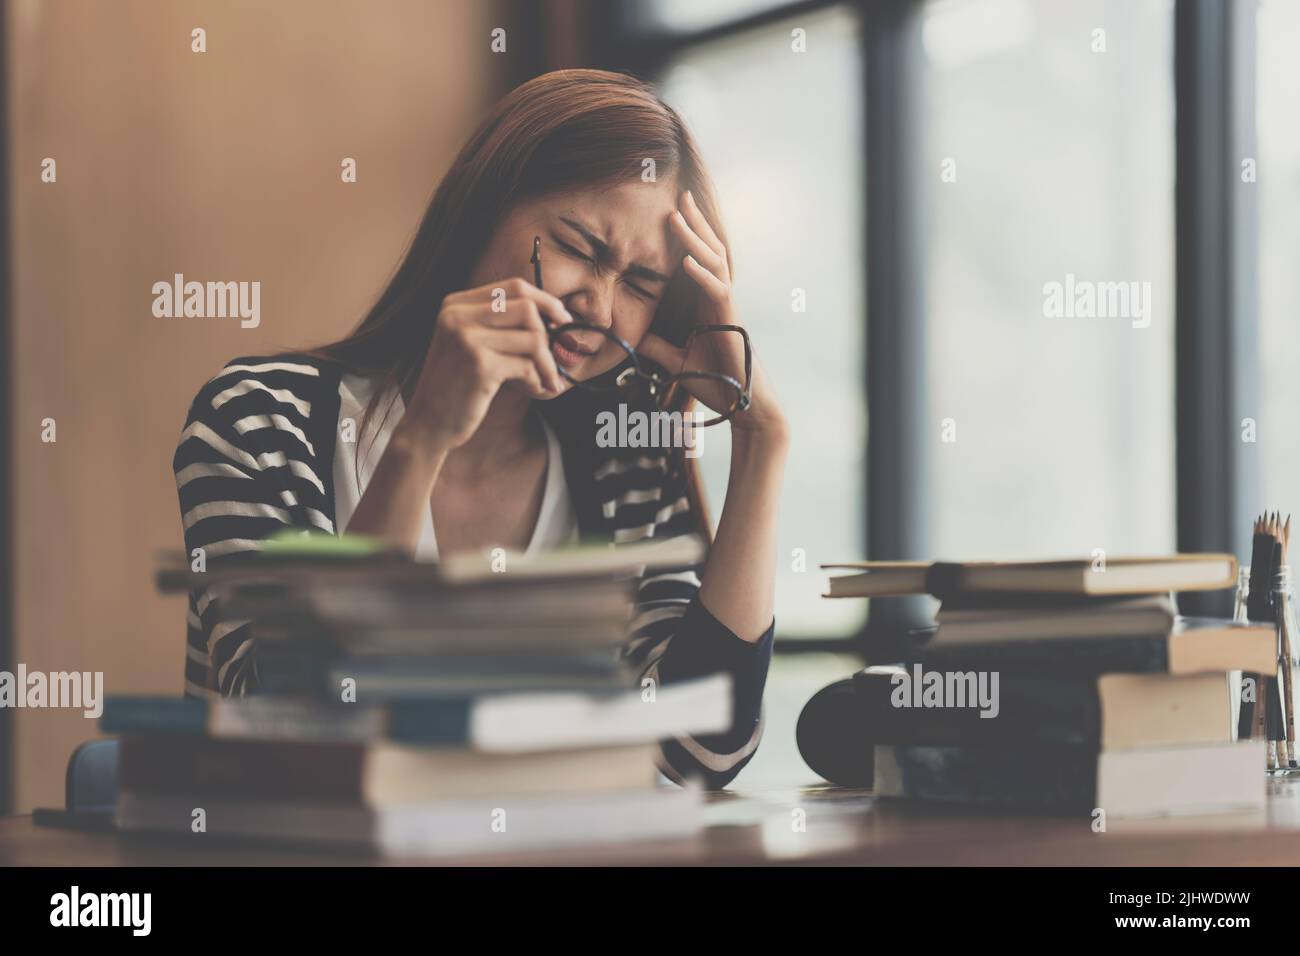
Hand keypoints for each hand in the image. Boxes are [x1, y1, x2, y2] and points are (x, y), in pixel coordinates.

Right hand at [401, 278, 571, 451]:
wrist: (428, 423)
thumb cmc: (458, 386)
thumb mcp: (470, 344)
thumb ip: (500, 324)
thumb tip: (555, 313)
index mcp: (455, 304)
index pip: (514, 287)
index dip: (546, 301)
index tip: (562, 320)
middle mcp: (457, 315)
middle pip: (527, 308)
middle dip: (548, 334)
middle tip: (552, 358)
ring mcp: (466, 338)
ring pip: (532, 337)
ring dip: (546, 362)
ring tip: (543, 379)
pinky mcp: (478, 364)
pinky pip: (527, 365)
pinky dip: (537, 379)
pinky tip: (535, 389)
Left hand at [636, 191, 786, 439]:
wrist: (741, 403)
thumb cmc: (716, 382)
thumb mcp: (676, 362)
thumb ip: (658, 347)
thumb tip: (636, 338)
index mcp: (707, 303)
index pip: (696, 260)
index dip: (687, 236)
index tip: (672, 213)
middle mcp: (719, 298)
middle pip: (708, 251)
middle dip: (695, 223)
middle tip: (681, 196)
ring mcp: (727, 307)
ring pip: (713, 264)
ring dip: (694, 239)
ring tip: (678, 217)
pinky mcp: (730, 321)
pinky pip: (717, 291)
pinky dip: (701, 275)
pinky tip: (686, 261)